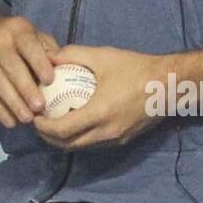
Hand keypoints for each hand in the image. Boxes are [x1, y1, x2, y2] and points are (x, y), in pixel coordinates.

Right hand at [0, 14, 58, 127]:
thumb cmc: (16, 39)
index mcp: (17, 29)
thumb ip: (49, 51)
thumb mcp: (34, 36)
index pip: (28, 45)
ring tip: (27, 119)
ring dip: (13, 103)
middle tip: (39, 108)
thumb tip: (65, 71)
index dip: (39, 62)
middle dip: (25, 89)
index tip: (50, 80)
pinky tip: (10, 121)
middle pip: (11, 67)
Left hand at [33, 44, 169, 150]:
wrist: (169, 84)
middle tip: (38, 122)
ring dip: (63, 141)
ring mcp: (116, 139)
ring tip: (52, 124)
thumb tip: (48, 57)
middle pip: (68, 145)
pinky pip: (94, 145)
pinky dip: (79, 139)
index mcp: (99, 113)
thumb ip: (73, 55)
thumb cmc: (136, 68)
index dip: (43, 127)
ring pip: (81, 148)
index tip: (34, 117)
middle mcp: (106, 132)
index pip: (62, 130)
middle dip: (48, 138)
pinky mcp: (123, 141)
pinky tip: (74, 124)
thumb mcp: (103, 56)